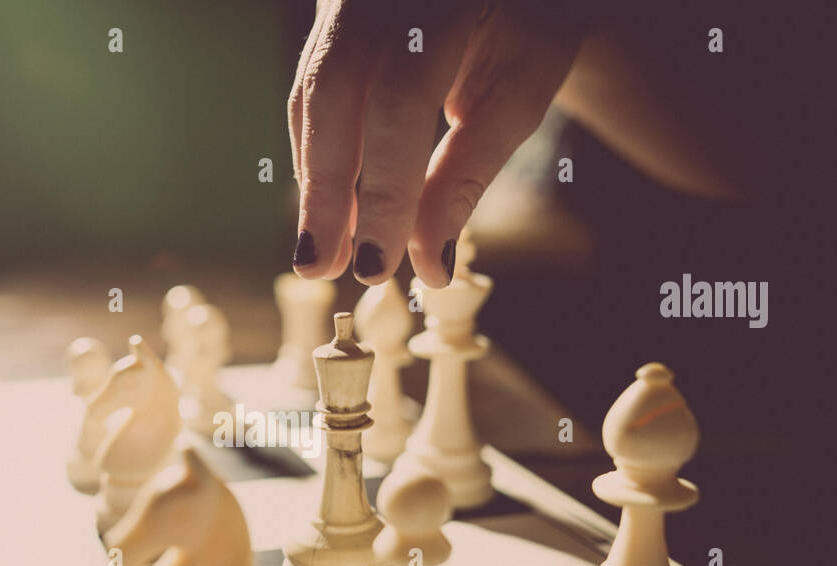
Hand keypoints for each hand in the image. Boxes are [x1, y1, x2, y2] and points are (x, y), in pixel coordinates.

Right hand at [288, 0, 582, 286]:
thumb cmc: (527, 26)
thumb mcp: (518, 92)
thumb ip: (468, 173)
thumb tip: (428, 261)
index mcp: (436, 6)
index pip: (397, 106)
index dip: (382, 192)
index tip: (376, 264)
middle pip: (332, 99)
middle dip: (324, 194)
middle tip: (321, 267)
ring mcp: (344, 0)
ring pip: (311, 98)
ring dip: (315, 182)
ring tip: (324, 252)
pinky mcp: (328, 18)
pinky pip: (310, 92)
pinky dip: (317, 155)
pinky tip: (329, 207)